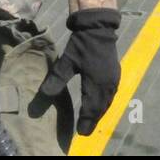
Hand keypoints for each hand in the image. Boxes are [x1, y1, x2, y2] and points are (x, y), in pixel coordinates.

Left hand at [39, 8, 120, 134]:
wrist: (98, 26)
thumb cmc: (82, 44)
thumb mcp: (67, 61)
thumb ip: (57, 79)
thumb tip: (44, 94)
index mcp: (96, 83)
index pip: (91, 108)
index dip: (86, 121)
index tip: (80, 132)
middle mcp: (108, 84)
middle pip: (100, 108)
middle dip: (93, 120)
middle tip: (85, 131)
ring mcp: (113, 79)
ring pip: (107, 102)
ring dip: (99, 113)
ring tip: (91, 121)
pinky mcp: (114, 74)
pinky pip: (111, 95)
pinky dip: (104, 103)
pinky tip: (100, 105)